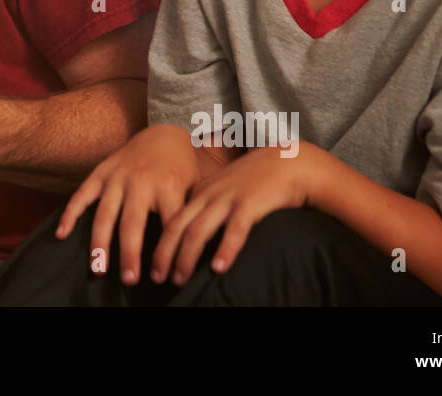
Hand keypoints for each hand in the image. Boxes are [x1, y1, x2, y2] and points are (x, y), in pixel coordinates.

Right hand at [54, 123, 198, 283]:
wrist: (165, 130)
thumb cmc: (182, 168)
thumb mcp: (194, 188)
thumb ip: (188, 216)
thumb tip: (189, 254)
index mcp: (168, 186)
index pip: (168, 227)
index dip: (166, 254)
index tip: (163, 277)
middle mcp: (141, 181)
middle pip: (133, 223)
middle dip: (130, 253)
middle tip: (129, 279)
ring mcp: (117, 176)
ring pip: (105, 214)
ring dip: (100, 243)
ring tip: (97, 268)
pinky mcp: (101, 172)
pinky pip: (82, 195)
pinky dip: (70, 214)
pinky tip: (61, 234)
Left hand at [152, 142, 322, 285]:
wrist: (288, 162)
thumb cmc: (256, 182)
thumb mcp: (224, 190)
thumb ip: (208, 208)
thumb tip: (192, 238)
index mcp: (199, 192)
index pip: (171, 220)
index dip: (159, 244)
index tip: (153, 266)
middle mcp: (208, 195)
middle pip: (177, 226)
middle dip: (163, 254)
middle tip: (157, 277)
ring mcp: (227, 198)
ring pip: (198, 230)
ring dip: (186, 257)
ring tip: (180, 279)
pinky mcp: (250, 203)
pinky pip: (235, 229)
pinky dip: (224, 249)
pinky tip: (218, 268)